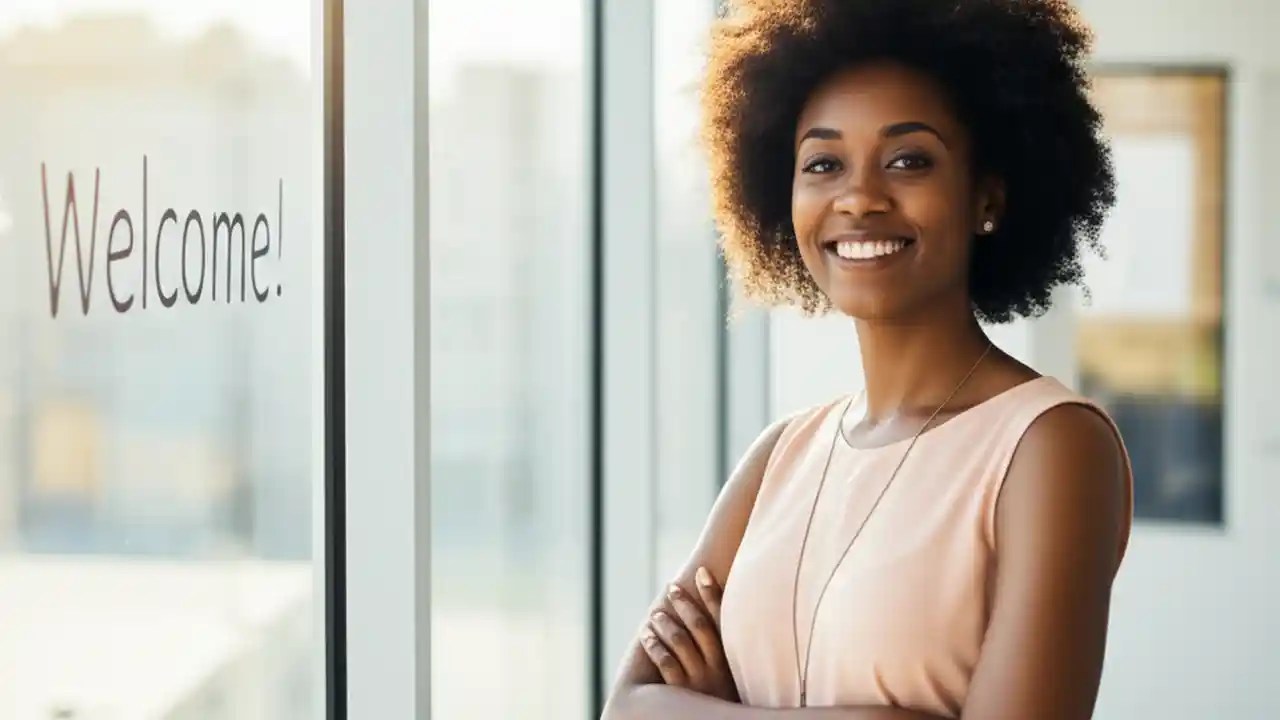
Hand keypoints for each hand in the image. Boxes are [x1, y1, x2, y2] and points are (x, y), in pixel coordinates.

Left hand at [640, 566, 737, 701]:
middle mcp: (717, 667)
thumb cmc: (724, 700)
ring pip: (679, 642)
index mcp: (732, 658)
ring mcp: (698, 680)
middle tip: (671, 589)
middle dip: (684, 603)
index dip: (713, 593)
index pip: (723, 618)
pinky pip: (665, 664)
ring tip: (655, 614)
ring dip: (665, 623)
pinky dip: (655, 646)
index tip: (701, 571)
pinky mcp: (680, 694)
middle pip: (699, 626)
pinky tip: (647, 636)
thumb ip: (726, 650)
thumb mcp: (733, 676)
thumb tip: (709, 622)